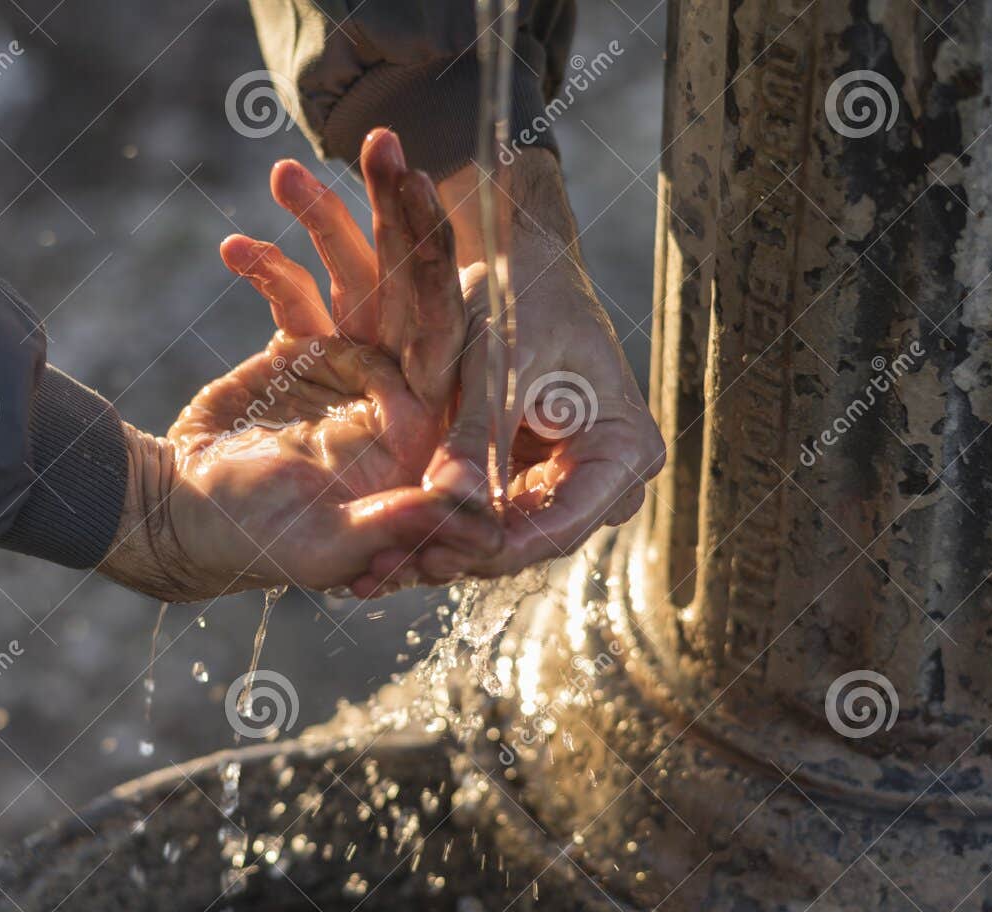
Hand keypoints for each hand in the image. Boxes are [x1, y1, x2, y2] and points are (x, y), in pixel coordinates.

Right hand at [98, 135, 498, 601]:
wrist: (179, 522)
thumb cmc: (253, 545)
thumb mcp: (325, 545)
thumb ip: (393, 522)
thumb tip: (470, 514)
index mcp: (417, 431)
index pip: (441, 336)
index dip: (434, 269)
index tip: (418, 201)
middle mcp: (394, 391)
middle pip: (407, 288)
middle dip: (393, 216)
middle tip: (381, 144)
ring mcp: (348, 366)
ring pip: (353, 276)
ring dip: (324, 221)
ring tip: (286, 171)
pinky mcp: (302, 351)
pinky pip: (295, 290)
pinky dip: (266, 265)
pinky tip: (235, 246)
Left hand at [374, 148, 665, 589]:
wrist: (510, 260)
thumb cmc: (518, 291)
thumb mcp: (498, 361)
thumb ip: (477, 434)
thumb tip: (451, 505)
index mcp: (624, 451)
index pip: (557, 528)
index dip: (488, 547)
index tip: (424, 551)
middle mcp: (605, 481)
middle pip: (526, 545)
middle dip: (452, 556)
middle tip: (380, 569)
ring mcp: (564, 485)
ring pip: (496, 542)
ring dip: (434, 552)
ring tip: (367, 570)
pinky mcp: (523, 482)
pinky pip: (480, 520)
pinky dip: (432, 528)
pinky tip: (378, 547)